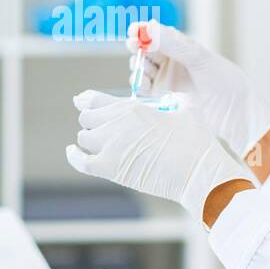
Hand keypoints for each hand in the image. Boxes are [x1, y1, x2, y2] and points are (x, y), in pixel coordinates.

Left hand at [65, 90, 250, 219]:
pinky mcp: (110, 168)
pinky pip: (81, 161)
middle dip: (92, 121)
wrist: (197, 171)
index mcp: (133, 108)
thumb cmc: (196, 142)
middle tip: (99, 127)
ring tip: (96, 142)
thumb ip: (177, 99)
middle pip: (88, 118)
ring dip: (88, 139)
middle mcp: (117, 123)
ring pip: (84, 137)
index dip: (87, 100)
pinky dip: (74, 156)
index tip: (81, 100)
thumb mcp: (189, 109)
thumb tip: (176, 97)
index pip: (97, 99)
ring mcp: (111, 145)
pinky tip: (72, 152)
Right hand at [128, 21, 269, 156]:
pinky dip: (140, 88)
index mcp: (183, 48)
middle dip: (138, 49)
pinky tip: (144, 87)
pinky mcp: (165, 102)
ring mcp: (168, 82)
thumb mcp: (199, 59)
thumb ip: (173, 45)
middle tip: (135, 48)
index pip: (157, 35)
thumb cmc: (225, 82)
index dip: (143, 32)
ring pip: (143, 71)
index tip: (133, 31)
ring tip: (144, 70)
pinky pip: (145, 92)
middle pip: (146, 52)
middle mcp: (173, 63)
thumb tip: (150, 27)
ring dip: (139, 69)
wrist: (236, 114)